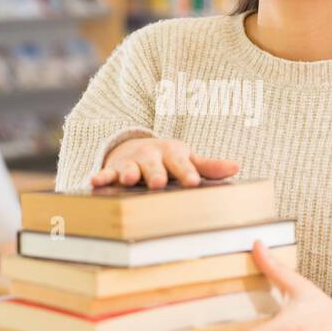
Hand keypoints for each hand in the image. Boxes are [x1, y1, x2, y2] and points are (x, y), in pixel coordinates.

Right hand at [90, 137, 238, 188]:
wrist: (137, 147)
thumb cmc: (169, 159)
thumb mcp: (188, 158)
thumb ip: (209, 166)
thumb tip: (236, 167)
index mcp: (173, 153)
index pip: (181, 163)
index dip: (187, 172)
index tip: (193, 182)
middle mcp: (151, 156)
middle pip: (154, 165)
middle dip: (156, 173)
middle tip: (159, 183)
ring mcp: (131, 162)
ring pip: (130, 168)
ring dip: (128, 173)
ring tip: (128, 179)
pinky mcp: (114, 169)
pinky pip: (107, 173)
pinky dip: (101, 177)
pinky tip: (95, 181)